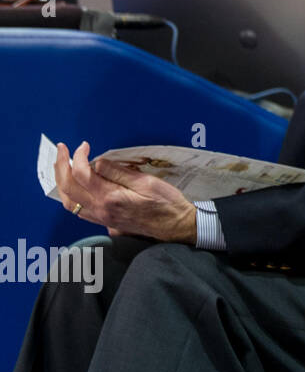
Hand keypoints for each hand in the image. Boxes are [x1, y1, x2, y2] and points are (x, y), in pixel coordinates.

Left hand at [53, 141, 196, 242]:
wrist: (175, 225)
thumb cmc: (165, 203)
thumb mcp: (146, 182)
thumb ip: (119, 172)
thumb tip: (98, 162)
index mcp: (111, 197)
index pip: (83, 174)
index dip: (80, 156)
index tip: (85, 145)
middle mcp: (101, 209)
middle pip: (68, 188)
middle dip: (61, 166)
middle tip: (63, 150)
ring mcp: (101, 218)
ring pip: (68, 201)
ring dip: (61, 182)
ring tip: (62, 166)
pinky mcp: (105, 221)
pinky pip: (78, 209)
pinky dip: (70, 195)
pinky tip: (75, 186)